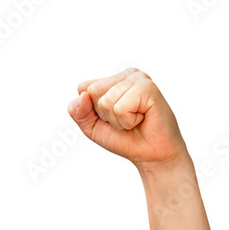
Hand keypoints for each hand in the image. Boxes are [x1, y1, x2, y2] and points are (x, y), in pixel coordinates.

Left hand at [68, 68, 187, 170]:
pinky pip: (120, 108)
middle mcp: (126, 74)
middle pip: (93, 91)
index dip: (92, 110)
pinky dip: (128, 121)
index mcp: (113, 79)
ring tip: (134, 120)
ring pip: (106, 101)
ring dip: (118, 120)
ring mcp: (138, 78)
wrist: (150, 154)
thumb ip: (78, 111)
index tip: (112, 117)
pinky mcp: (148, 87)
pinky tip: (142, 118)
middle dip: (105, 114)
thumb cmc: (123, 138)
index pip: (84, 88)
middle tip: (125, 119)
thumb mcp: (91, 126)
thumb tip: (82, 95)